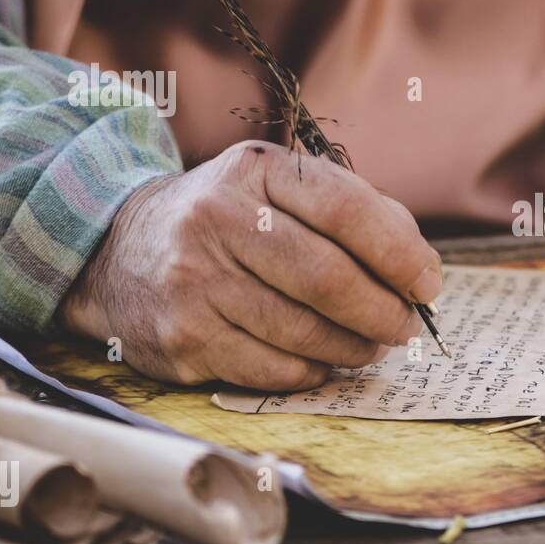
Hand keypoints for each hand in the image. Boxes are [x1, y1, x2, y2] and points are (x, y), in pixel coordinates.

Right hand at [61, 140, 442, 388]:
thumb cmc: (230, 221)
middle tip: (404, 326)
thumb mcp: (279, 189)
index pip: (346, 210)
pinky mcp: (183, 340)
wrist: (116, 251)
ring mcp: (194, 282)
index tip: (428, 284)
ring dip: (354, 348)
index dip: (400, 254)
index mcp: (256, 171)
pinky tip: (320, 360)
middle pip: (329, 279)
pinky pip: (273, 370)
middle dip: (385, 311)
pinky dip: (312, 371)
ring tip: (369, 345)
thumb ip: (355, 214)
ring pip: (305, 332)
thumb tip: (421, 271)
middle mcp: (217, 219)